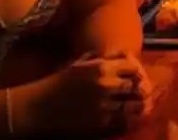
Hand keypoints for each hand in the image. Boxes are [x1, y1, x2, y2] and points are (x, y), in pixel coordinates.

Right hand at [15, 52, 154, 135]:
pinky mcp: (101, 123)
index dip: (136, 71)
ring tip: (136, 106)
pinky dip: (128, 119)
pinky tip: (126, 118)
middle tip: (139, 93)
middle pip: (138, 85)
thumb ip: (100, 59)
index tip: (133, 76)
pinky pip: (124, 121)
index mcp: (101, 67)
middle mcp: (106, 84)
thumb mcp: (78, 65)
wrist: (37, 108)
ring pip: (135, 105)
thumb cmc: (57, 84)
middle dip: (139, 89)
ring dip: (137, 105)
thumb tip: (122, 54)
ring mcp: (105, 104)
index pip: (133, 66)